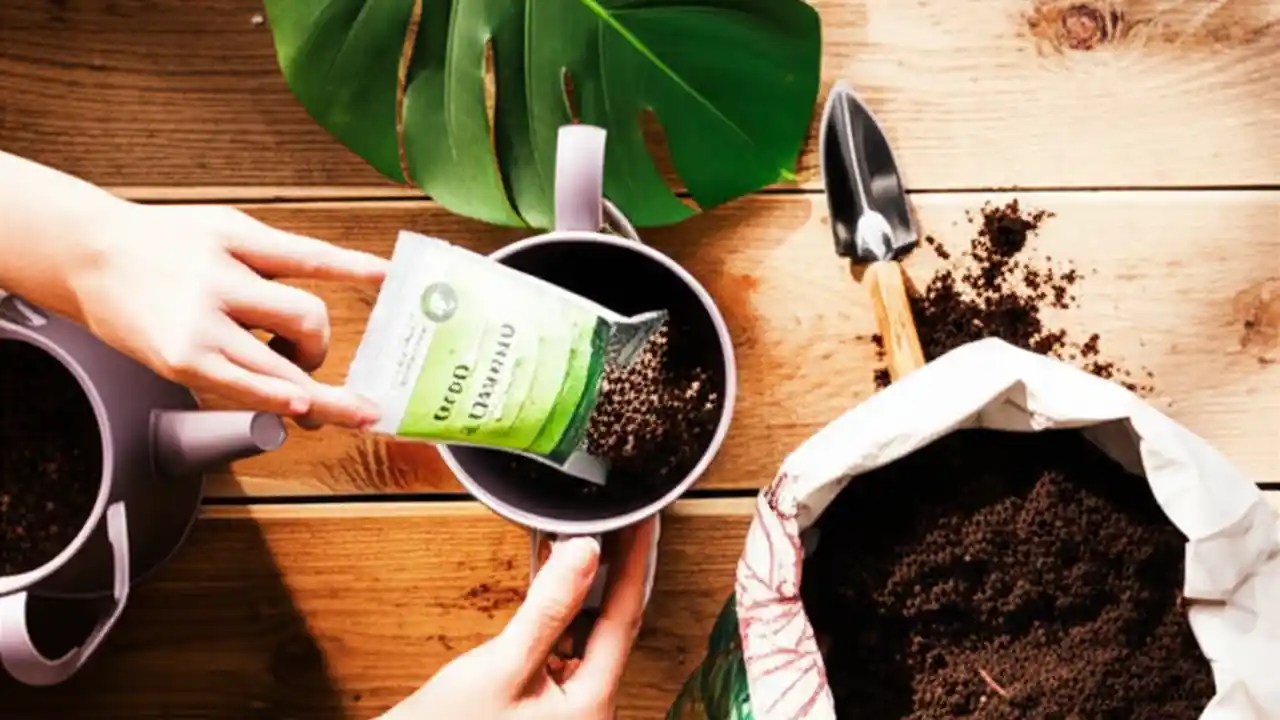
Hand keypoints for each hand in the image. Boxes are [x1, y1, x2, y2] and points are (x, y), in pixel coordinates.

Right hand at [65, 201, 386, 427]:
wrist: (87, 256)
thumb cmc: (162, 244)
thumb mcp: (224, 227)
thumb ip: (273, 255)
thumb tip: (326, 286)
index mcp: (238, 239)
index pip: (306, 255)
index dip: (351, 267)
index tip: (386, 277)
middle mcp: (222, 279)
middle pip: (305, 318)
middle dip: (320, 346)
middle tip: (315, 360)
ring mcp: (202, 323)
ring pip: (282, 366)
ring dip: (319, 394)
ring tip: (343, 410)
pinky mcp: (183, 359)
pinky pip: (244, 387)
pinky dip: (278, 399)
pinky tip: (299, 407)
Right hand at [384, 519, 656, 719]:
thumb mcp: (503, 667)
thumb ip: (549, 610)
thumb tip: (584, 556)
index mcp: (592, 705)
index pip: (624, 619)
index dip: (635, 564)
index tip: (643, 523)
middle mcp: (587, 710)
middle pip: (613, 628)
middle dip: (618, 575)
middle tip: (625, 525)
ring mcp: (565, 710)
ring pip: (589, 637)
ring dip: (589, 592)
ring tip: (595, 544)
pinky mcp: (542, 705)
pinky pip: (565, 648)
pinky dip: (564, 614)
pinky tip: (556, 586)